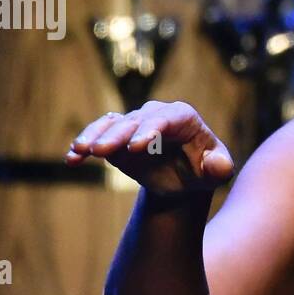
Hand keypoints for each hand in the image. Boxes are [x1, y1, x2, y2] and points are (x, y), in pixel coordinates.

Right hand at [65, 100, 234, 197]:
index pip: (167, 119)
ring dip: (95, 136)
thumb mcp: (217, 171)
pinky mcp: (116, 136)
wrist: (183, 179)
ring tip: (80, 150)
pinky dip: (85, 146)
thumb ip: (221, 168)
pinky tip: (72, 158)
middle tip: (100, 151)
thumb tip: (217, 165)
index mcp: (183, 117)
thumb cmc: (203, 171)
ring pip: (113, 125)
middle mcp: (156, 115)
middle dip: (117, 135)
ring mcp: (134, 124)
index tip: (135, 147)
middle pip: (135, 121)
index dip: (150, 130)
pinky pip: (98, 136)